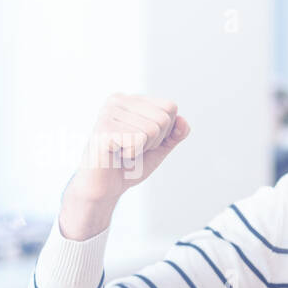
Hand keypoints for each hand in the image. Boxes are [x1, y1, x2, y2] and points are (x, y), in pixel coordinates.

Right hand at [69, 94, 190, 203]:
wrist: (105, 187)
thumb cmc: (129, 165)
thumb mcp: (159, 147)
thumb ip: (175, 134)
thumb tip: (183, 120)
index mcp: (131, 100)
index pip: (170, 107)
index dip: (165, 132)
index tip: (144, 141)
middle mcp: (118, 100)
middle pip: (163, 118)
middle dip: (155, 141)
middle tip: (133, 148)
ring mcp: (108, 112)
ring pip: (152, 129)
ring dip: (142, 149)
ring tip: (123, 151)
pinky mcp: (103, 128)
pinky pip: (138, 139)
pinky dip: (133, 154)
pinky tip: (116, 154)